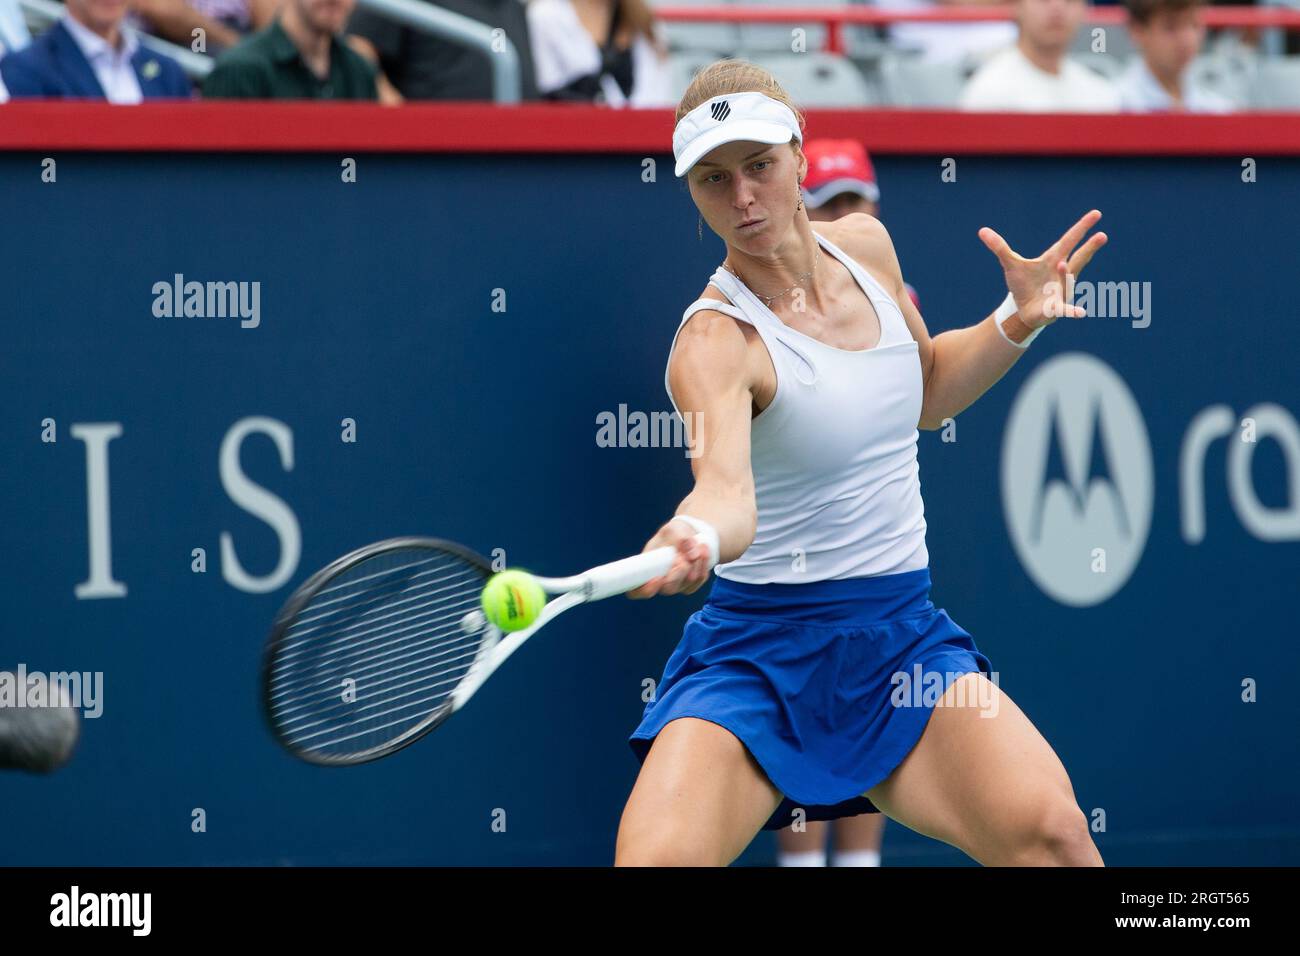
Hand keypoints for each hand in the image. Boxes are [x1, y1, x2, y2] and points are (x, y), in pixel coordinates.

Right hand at [626, 519, 711, 598]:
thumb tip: (691, 554)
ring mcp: (676, 585)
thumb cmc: (674, 533)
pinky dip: (703, 565)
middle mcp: (660, 581)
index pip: (636, 591)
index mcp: (646, 569)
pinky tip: (703, 551)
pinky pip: (699, 580)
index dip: (645, 589)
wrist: (689, 534)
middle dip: (678, 573)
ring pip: (687, 583)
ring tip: (698, 545)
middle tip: (683, 557)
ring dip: (695, 564)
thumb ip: (680, 539)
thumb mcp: (674, 529)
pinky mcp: (691, 584)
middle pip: (668, 589)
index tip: (657, 578)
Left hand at [979, 210, 1107, 331]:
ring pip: (1068, 281)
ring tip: (1060, 264)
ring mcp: (1062, 290)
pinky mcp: (1055, 308)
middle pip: (1079, 258)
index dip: (1082, 228)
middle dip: (1090, 247)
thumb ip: (999, 247)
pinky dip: (1072, 311)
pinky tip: (1081, 313)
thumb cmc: (1022, 284)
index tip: (1097, 214)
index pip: (1069, 240)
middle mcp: (1062, 274)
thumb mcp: (1010, 264)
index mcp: (1054, 260)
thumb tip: (982, 231)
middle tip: (1103, 235)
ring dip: (1065, 274)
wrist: (1022, 310)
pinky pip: (1066, 309)